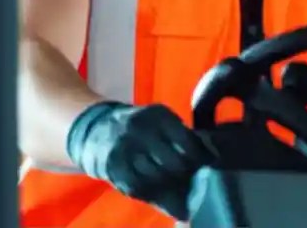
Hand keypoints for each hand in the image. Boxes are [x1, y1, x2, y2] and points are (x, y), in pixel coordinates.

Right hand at [66, 101, 216, 219]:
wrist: (94, 128)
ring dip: (166, 184)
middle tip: (185, 176)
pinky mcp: (113, 165)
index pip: (188, 141)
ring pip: (157, 177)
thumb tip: (212, 157)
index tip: (204, 164)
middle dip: (183, 173)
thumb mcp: (160, 123)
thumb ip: (183, 137)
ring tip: (169, 183)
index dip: (199, 158)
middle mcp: (141, 128)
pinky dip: (148, 190)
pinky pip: (139, 186)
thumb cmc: (139, 129)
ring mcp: (125, 146)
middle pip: (174, 162)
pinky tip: (150, 186)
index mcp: (159, 115)